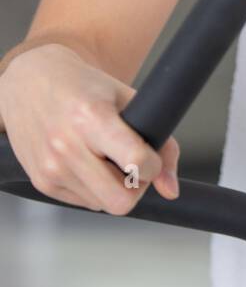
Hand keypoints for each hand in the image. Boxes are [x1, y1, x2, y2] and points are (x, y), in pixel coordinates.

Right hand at [0, 43, 179, 213]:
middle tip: (133, 166)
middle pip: (120, 200)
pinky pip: (84, 202)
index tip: (150, 157)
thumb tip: (171, 189)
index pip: (137, 161)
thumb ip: (162, 143)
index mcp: (91, 117)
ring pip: (104, 205)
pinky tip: (87, 162)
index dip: (153, 165)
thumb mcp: (129, 99)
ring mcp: (50, 167)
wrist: (32, 81)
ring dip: (113, 188)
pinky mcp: (41, 182)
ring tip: (106, 158)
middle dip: (135, 187)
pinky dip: (94, 188)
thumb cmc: (83, 87)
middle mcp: (66, 145)